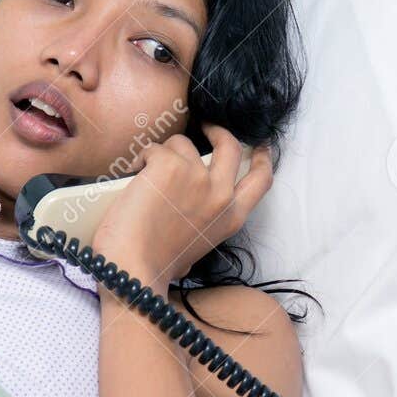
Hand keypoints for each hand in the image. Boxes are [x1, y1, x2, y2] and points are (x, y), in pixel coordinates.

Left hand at [90, 123, 272, 287]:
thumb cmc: (157, 267)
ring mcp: (197, 177)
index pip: (261, 180)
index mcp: (231, 218)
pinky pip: (155, 148)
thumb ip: (202, 225)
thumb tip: (189, 215)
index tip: (259, 146)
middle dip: (219, 131)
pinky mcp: (169, 166)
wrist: (133, 270)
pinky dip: (142, 157)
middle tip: (207, 127)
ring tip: (145, 176)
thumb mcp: (197, 249)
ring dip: (163, 154)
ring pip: (182, 144)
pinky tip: (134, 175)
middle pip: (230, 146)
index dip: (262, 158)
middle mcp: (221, 195)